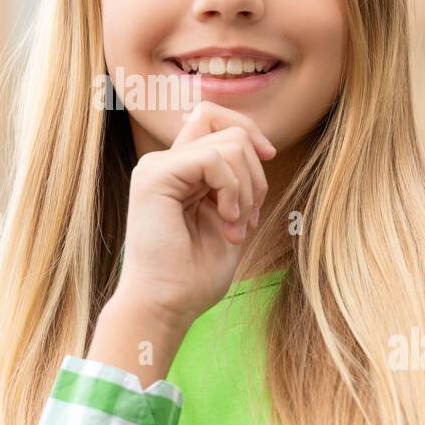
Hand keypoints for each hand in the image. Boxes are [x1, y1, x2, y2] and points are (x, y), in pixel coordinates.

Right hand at [114, 100, 276, 327]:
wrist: (165, 306)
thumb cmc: (193, 276)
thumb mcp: (229, 218)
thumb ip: (236, 183)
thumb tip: (260, 148)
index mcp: (179, 171)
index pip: (213, 118)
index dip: (248, 130)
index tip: (269, 156)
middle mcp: (165, 163)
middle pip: (227, 126)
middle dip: (255, 171)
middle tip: (247, 217)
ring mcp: (157, 167)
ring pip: (229, 142)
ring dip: (247, 188)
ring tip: (235, 226)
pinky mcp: (155, 176)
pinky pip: (214, 158)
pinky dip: (233, 190)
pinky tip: (226, 221)